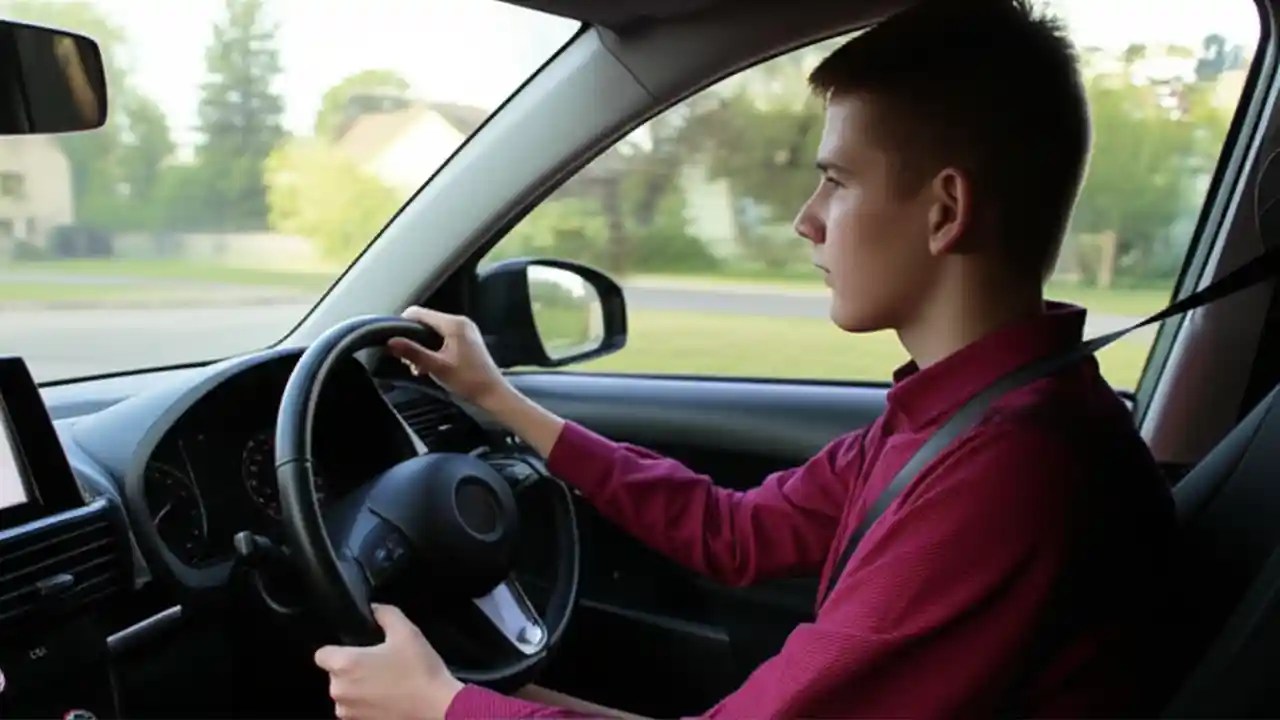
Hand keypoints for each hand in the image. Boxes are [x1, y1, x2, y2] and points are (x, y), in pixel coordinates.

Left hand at [314, 603, 463, 719]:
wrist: (438, 707)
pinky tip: (389, 697)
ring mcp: (348, 711)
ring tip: (387, 681)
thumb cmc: (420, 671)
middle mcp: (340, 690)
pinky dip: (367, 703)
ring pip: (346, 693)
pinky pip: (356, 708)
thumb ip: (385, 614)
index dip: (337, 648)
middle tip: (379, 663)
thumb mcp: (406, 632)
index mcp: (345, 664)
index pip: (321, 654)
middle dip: (352, 668)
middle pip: (335, 674)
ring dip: (359, 687)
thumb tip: (374, 608)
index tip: (356, 649)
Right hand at [389, 306, 510, 409]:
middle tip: (407, 361)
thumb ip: (413, 353)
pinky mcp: (466, 340)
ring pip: (433, 332)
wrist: (493, 394)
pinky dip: (433, 350)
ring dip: (422, 348)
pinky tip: (429, 367)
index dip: (403, 325)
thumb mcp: (437, 367)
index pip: (418, 313)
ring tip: (418, 368)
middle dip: (413, 340)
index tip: (394, 343)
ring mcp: (465, 331)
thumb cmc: (467, 380)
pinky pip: (443, 338)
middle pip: (425, 322)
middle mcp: (460, 322)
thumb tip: (390, 341)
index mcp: (453, 324)